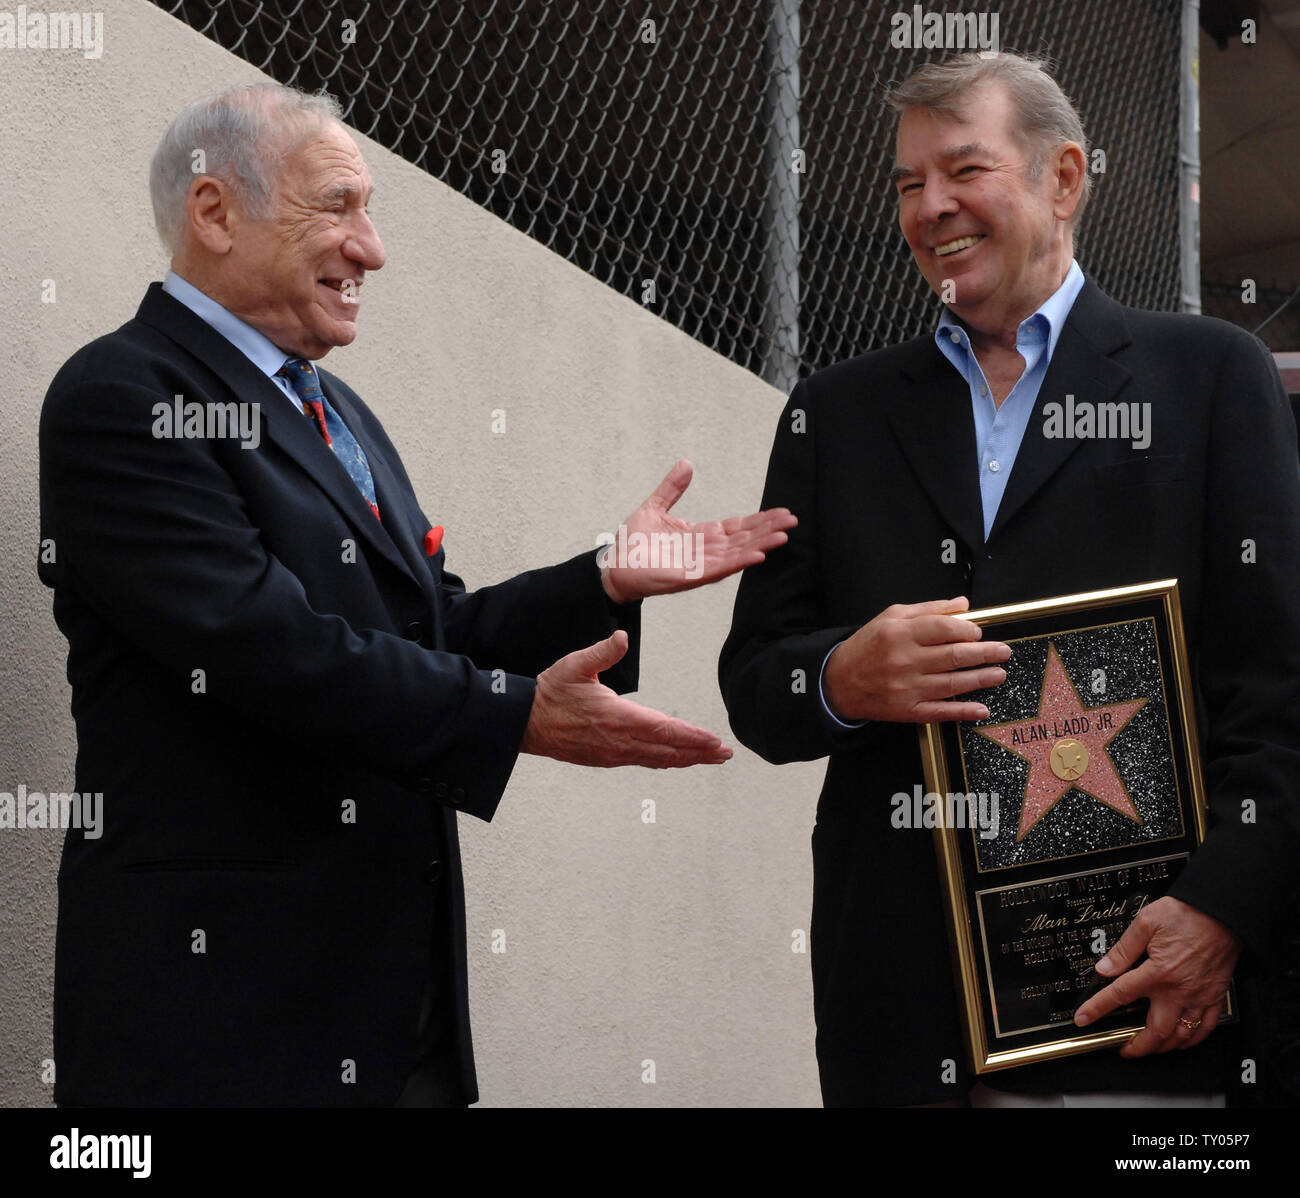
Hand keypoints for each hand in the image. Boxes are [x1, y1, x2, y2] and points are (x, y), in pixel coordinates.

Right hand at [520, 630, 732, 766]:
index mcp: (617, 717)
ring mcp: (614, 753)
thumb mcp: (575, 665)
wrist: (526, 723)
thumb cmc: (551, 693)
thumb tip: (621, 636)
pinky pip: (643, 762)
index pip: (664, 730)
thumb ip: (602, 651)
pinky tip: (676, 760)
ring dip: (686, 759)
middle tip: (725, 754)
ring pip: (658, 759)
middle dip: (699, 752)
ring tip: (710, 758)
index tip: (715, 741)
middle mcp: (620, 741)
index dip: (692, 737)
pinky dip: (665, 761)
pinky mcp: (607, 759)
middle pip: (668, 750)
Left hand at [600, 460, 796, 603]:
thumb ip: (672, 488)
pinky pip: (719, 569)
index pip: (736, 526)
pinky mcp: (690, 577)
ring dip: (760, 545)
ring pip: (737, 554)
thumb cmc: (632, 544)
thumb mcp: (654, 507)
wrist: (613, 567)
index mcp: (700, 535)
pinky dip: (740, 562)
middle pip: (744, 539)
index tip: (781, 512)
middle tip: (793, 520)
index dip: (759, 519)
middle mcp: (705, 551)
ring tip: (783, 536)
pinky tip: (758, 556)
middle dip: (768, 530)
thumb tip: (686, 464)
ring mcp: (700, 565)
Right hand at [821, 597, 1009, 722]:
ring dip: (981, 679)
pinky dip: (963, 711)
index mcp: (900, 634)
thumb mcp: (890, 617)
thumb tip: (962, 605)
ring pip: (953, 683)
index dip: (968, 630)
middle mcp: (904, 660)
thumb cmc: (866, 646)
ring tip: (999, 674)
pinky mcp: (906, 710)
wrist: (837, 682)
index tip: (979, 633)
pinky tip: (981, 708)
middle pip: (954, 656)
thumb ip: (928, 610)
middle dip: (985, 654)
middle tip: (1003, 651)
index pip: (944, 629)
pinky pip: (940, 711)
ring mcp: (907, 688)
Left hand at [1073, 896, 1239, 1056]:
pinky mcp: (1215, 996)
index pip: (1120, 995)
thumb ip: (1123, 949)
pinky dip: (1192, 1039)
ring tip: (1150, 1048)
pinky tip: (1182, 1040)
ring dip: (1164, 1047)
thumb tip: (1104, 967)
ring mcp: (1199, 996)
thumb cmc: (1186, 914)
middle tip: (1124, 1049)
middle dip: (1138, 1046)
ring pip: (1181, 1035)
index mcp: (1157, 971)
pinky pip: (1206, 1028)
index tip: (1084, 1019)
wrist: (1222, 913)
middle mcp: (1179, 989)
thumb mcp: (1146, 923)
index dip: (1098, 1009)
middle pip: (1156, 1030)